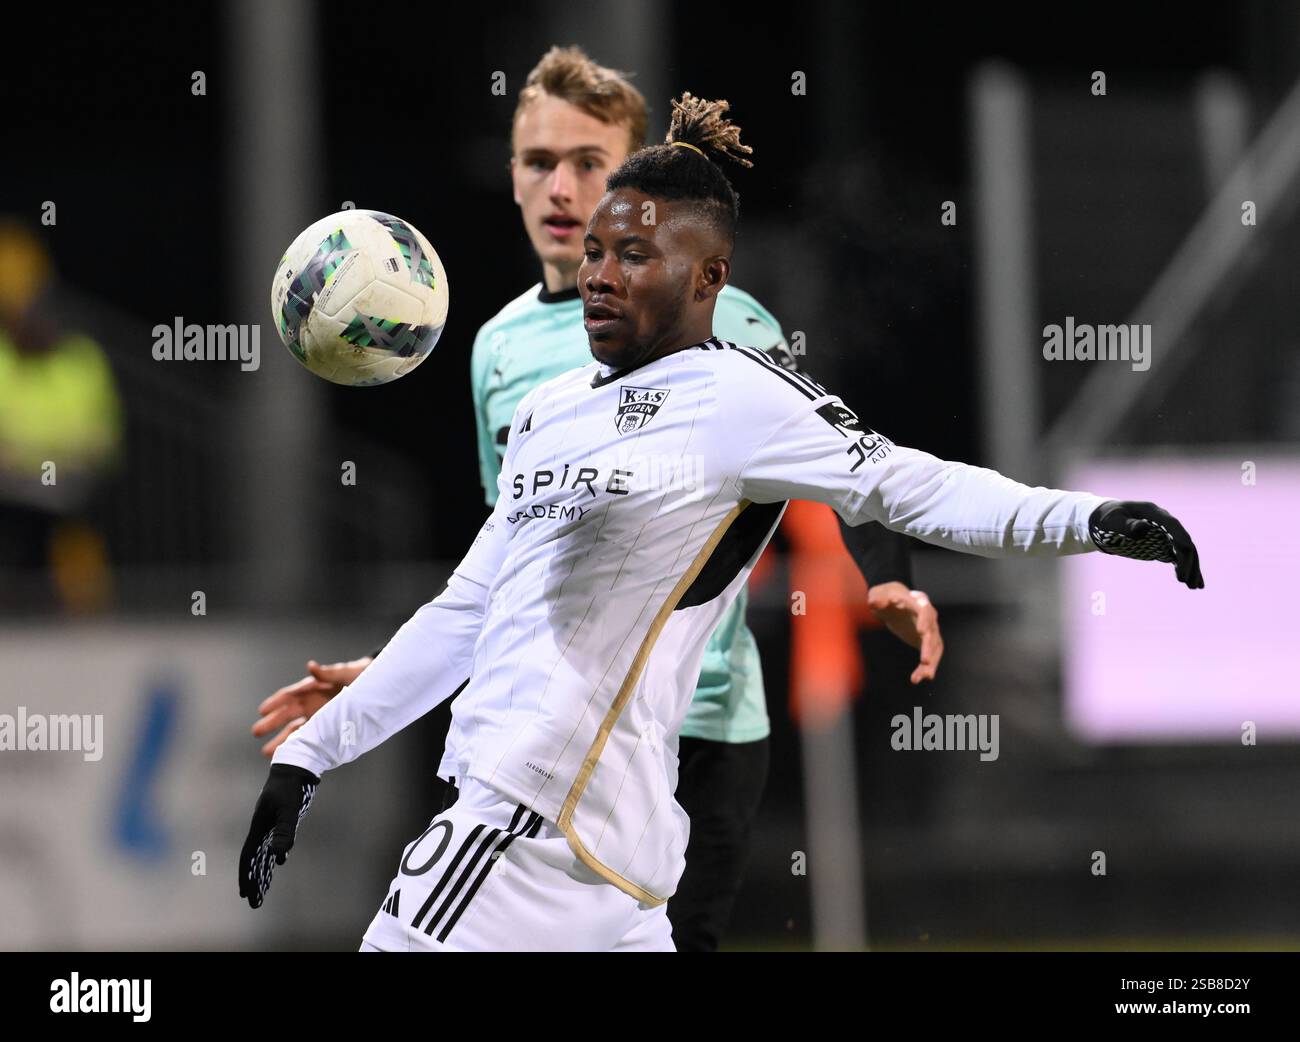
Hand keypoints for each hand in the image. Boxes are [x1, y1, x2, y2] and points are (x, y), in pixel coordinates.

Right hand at [238, 763, 319, 908]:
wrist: (296, 767)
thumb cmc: (291, 788)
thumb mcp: (290, 810)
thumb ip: (285, 832)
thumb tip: (278, 857)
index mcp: (259, 827)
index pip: (248, 857)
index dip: (246, 875)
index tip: (245, 894)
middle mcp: (261, 827)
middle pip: (253, 859)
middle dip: (253, 880)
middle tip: (254, 902)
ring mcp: (269, 824)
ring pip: (262, 852)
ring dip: (262, 871)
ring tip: (263, 889)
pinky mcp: (279, 819)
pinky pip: (271, 843)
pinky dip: (272, 855)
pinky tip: (277, 862)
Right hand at [252, 657, 372, 756]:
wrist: (379, 686)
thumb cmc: (360, 675)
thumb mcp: (347, 673)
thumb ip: (329, 673)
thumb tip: (311, 667)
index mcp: (313, 687)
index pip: (289, 695)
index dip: (275, 702)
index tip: (262, 710)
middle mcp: (312, 703)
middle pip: (287, 714)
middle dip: (272, 723)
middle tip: (256, 732)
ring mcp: (317, 716)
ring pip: (295, 729)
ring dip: (281, 739)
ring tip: (267, 752)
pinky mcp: (326, 727)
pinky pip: (309, 737)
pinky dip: (299, 745)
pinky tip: (289, 755)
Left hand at [866, 581, 943, 684]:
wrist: (893, 602)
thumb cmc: (885, 596)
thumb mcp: (877, 595)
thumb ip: (877, 599)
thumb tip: (875, 603)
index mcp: (918, 602)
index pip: (925, 610)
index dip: (924, 620)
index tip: (921, 631)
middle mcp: (928, 616)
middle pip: (932, 632)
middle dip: (929, 647)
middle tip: (924, 661)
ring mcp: (929, 629)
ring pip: (934, 647)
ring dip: (930, 663)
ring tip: (922, 677)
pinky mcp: (926, 641)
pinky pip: (930, 655)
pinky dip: (926, 668)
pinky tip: (918, 679)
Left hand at [1088, 500, 1204, 588]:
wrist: (1106, 520)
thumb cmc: (1108, 519)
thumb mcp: (1112, 520)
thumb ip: (1126, 524)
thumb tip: (1143, 527)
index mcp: (1153, 512)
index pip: (1172, 525)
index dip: (1180, 536)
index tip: (1187, 550)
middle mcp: (1164, 523)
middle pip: (1182, 540)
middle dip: (1187, 560)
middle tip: (1185, 580)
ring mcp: (1166, 534)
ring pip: (1185, 551)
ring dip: (1191, 567)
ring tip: (1194, 587)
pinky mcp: (1163, 545)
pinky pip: (1179, 557)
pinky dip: (1185, 568)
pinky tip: (1190, 582)